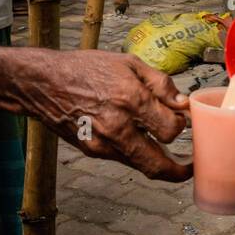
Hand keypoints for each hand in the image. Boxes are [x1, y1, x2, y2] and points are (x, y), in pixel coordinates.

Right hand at [16, 50, 191, 181]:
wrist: (44, 83)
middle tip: (191, 167)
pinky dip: (136, 155)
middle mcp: (117, 127)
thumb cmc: (87, 68)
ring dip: (159, 165)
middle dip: (179, 171)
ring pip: (140, 166)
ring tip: (171, 158)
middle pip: (157, 165)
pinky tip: (141, 143)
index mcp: (130, 100)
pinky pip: (123, 159)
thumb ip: (160, 84)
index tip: (182, 119)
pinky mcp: (92, 151)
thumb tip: (183, 103)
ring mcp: (103, 144)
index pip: (171, 130)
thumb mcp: (128, 63)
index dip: (181, 126)